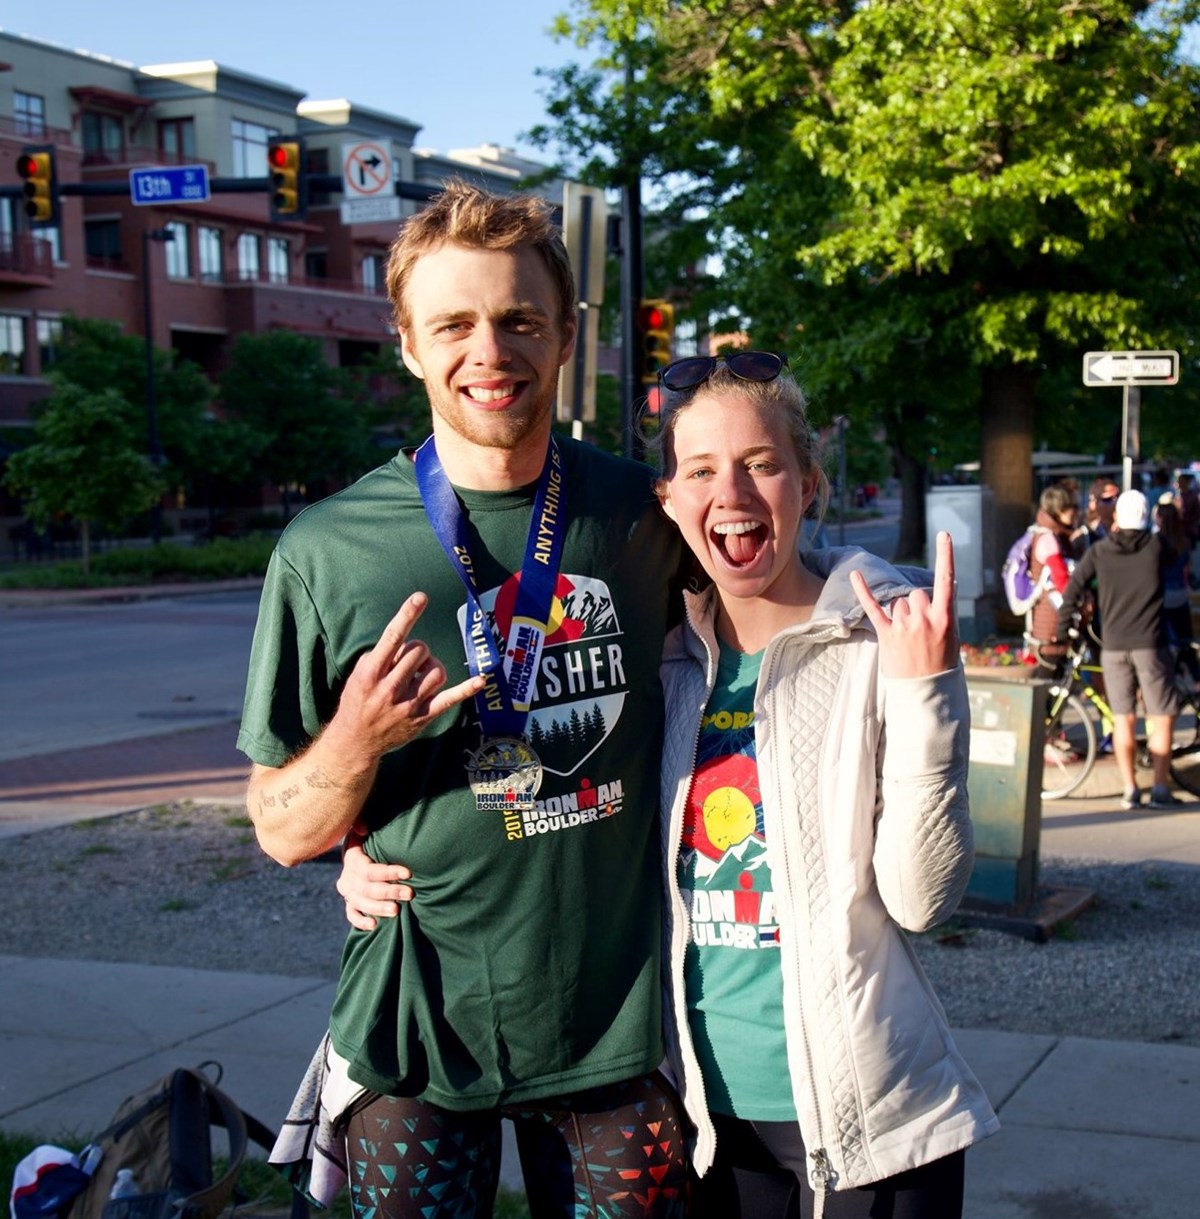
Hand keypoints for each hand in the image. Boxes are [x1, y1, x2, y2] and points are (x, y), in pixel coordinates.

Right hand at [329, 592, 486, 764]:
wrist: (356, 741)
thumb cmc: (358, 701)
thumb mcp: (358, 674)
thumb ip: (380, 656)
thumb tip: (403, 639)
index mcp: (371, 673)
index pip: (392, 638)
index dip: (407, 615)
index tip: (420, 597)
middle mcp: (389, 688)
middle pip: (419, 651)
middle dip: (418, 649)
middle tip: (410, 660)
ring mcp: (408, 704)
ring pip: (436, 671)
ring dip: (433, 665)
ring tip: (422, 672)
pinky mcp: (422, 717)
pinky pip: (449, 699)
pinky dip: (466, 689)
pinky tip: (481, 680)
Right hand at [338, 822, 412, 930]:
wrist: (356, 853)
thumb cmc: (368, 838)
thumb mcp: (362, 827)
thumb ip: (361, 823)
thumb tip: (364, 828)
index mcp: (353, 860)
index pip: (371, 870)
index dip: (389, 872)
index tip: (408, 873)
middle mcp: (348, 879)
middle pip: (369, 889)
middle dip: (390, 892)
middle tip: (410, 894)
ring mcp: (348, 893)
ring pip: (362, 904)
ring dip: (379, 908)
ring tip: (397, 911)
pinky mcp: (350, 903)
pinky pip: (352, 915)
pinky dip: (360, 921)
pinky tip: (374, 925)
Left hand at [851, 531, 958, 677]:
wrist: (926, 692)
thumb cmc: (941, 663)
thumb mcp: (951, 637)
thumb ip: (941, 613)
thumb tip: (931, 595)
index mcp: (945, 618)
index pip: (947, 580)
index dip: (946, 555)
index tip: (944, 535)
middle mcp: (924, 618)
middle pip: (916, 594)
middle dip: (917, 607)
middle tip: (920, 631)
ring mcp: (905, 626)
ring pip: (899, 603)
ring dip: (901, 615)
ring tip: (907, 639)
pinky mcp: (887, 634)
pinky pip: (873, 607)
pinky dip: (863, 591)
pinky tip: (855, 574)